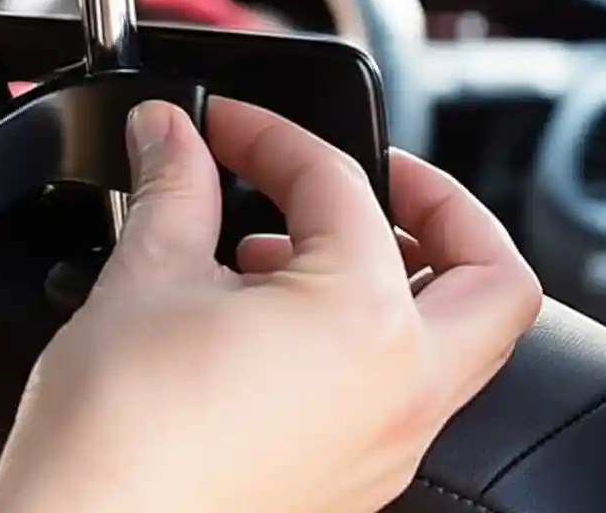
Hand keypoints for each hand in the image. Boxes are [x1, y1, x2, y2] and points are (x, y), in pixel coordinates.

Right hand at [0, 99, 541, 512]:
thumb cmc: (118, 432)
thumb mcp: (146, 276)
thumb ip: (173, 187)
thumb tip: (170, 134)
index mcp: (362, 322)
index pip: (340, 187)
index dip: (271, 138)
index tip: (220, 127)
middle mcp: (398, 390)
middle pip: (487, 276)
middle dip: (438, 208)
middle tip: (372, 176)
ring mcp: (382, 445)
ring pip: (454, 344)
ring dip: (403, 278)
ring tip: (297, 253)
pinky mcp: (349, 480)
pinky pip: (397, 393)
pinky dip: (365, 341)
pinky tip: (275, 325)